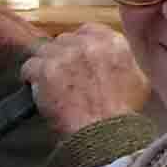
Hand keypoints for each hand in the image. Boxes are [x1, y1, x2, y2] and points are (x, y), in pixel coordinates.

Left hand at [30, 25, 153, 129]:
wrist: (104, 135)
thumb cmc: (122, 115)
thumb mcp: (137, 80)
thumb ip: (123, 61)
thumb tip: (113, 58)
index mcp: (112, 43)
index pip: (87, 30)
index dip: (79, 46)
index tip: (76, 59)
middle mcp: (88, 43)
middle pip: (64, 40)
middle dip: (62, 56)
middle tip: (64, 77)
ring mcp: (64, 55)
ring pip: (44, 51)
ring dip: (45, 66)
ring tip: (50, 86)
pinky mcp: (45, 70)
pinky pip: (29, 67)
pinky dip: (30, 78)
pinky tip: (36, 90)